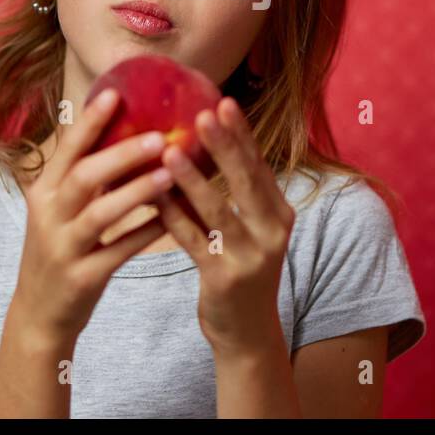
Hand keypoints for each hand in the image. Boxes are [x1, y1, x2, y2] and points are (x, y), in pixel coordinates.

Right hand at [10, 88, 175, 344]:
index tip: (115, 93)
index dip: (90, 121)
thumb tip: (126, 132)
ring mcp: (63, 248)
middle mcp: (48, 215)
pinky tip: (172, 218)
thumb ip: (84, 176)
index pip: (66, 149)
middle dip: (121, 154)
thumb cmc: (60, 250)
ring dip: (136, 192)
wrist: (39, 315)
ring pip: (100, 214)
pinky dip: (146, 232)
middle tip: (159, 137)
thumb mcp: (60, 210)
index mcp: (44, 191)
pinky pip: (119, 251)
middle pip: (83, 176)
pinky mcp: (82, 277)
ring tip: (169, 175)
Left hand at [156, 96, 295, 357]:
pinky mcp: (223, 279)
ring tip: (169, 151)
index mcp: (280, 213)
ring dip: (193, 179)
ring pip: (218, 211)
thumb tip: (202, 140)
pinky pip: (194, 241)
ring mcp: (250, 257)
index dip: (242, 134)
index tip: (225, 102)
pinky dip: (174, 216)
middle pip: (246, 181)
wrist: (247, 333)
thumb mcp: (248, 228)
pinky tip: (154, 196)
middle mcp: (272, 232)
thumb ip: (232, 192)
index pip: (259, 166)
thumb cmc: (240, 267)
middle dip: (224, 146)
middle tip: (203, 114)